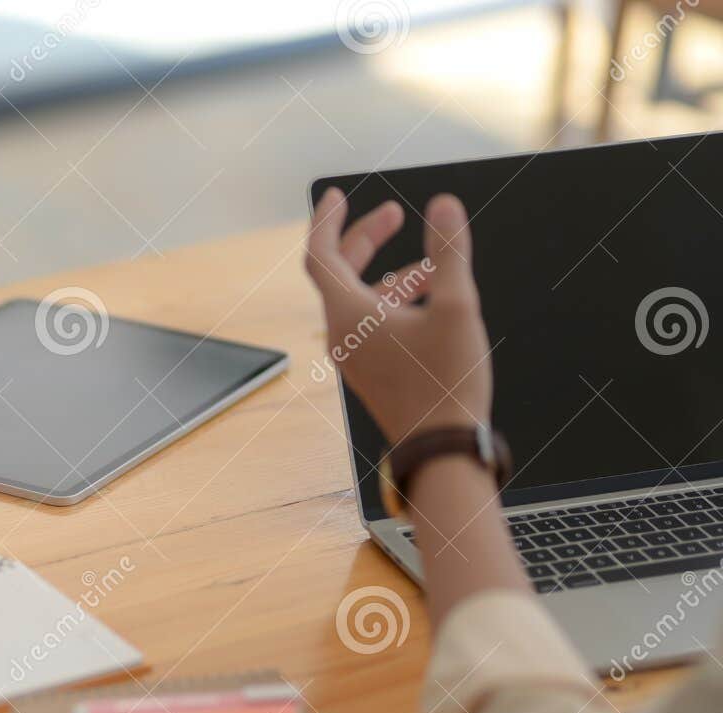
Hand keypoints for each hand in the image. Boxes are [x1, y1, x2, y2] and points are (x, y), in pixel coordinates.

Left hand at [305, 189, 492, 444]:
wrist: (441, 451)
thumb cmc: (447, 383)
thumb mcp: (457, 307)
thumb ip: (449, 252)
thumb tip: (443, 206)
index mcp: (348, 314)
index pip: (320, 254)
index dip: (326, 220)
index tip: (334, 194)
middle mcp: (341, 334)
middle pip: (340, 273)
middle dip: (366, 238)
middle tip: (395, 213)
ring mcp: (353, 356)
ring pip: (362, 299)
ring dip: (394, 274)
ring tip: (435, 265)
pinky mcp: (371, 372)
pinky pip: (372, 324)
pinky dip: (396, 303)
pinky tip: (435, 301)